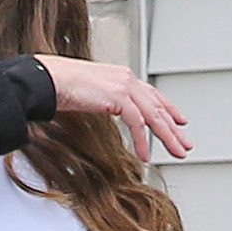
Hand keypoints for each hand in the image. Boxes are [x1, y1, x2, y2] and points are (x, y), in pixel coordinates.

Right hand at [33, 54, 190, 162]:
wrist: (47, 80)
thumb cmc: (58, 86)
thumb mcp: (89, 93)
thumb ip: (104, 100)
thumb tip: (107, 109)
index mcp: (121, 76)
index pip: (152, 94)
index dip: (169, 109)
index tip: (179, 120)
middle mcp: (126, 79)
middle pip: (158, 106)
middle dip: (174, 128)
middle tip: (184, 144)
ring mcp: (124, 86)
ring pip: (154, 116)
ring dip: (167, 137)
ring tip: (176, 152)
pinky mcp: (118, 97)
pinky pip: (137, 123)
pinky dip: (143, 141)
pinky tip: (145, 155)